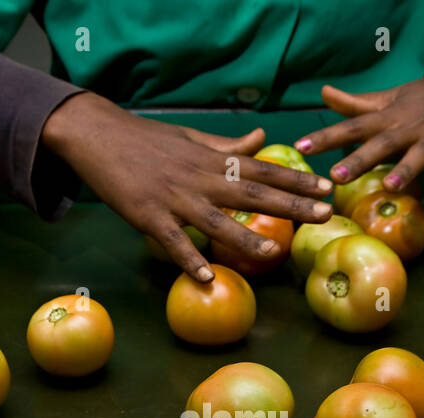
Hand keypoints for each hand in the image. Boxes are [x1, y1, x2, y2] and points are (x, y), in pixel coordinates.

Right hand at [42, 92, 334, 280]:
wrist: (96, 133)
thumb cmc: (146, 138)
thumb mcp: (191, 136)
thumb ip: (227, 145)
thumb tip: (261, 138)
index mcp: (211, 159)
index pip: (262, 168)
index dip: (296, 178)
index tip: (327, 186)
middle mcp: (199, 177)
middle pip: (252, 192)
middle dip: (290, 204)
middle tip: (324, 213)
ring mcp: (174, 198)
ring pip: (216, 220)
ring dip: (245, 237)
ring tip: (273, 252)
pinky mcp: (148, 215)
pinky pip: (173, 241)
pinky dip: (189, 260)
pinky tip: (206, 277)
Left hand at [294, 78, 423, 208]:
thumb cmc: (422, 102)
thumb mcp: (389, 99)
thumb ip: (356, 104)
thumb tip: (324, 93)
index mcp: (388, 118)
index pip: (352, 126)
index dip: (327, 137)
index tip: (301, 146)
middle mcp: (408, 128)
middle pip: (381, 144)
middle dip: (360, 159)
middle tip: (336, 176)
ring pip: (418, 156)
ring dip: (405, 170)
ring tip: (391, 187)